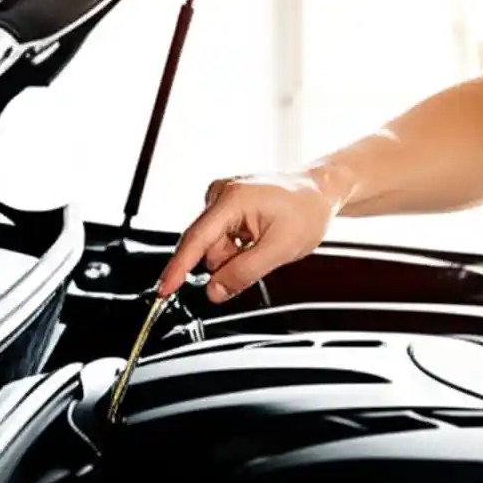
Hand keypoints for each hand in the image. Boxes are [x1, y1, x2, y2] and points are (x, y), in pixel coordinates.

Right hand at [157, 170, 342, 302]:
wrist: (319, 191)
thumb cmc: (307, 211)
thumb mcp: (280, 249)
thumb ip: (243, 272)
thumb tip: (213, 291)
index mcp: (232, 199)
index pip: (196, 240)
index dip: (177, 269)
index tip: (163, 291)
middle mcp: (220, 193)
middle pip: (207, 247)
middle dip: (229, 261)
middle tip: (262, 254)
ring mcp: (221, 197)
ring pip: (214, 247)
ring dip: (236, 254)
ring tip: (264, 240)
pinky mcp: (225, 204)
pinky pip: (221, 238)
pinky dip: (238, 246)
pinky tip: (258, 235)